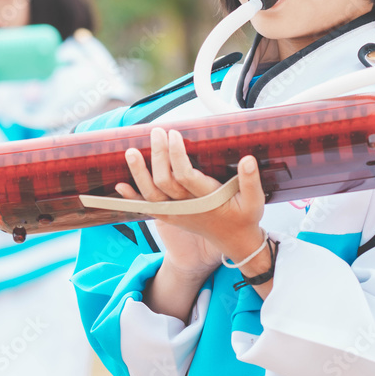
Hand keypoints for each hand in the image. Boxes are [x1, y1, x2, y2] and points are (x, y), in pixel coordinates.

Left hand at [116, 128, 268, 320]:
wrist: (235, 244)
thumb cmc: (244, 219)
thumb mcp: (255, 202)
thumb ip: (251, 181)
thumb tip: (248, 158)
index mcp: (207, 200)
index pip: (185, 175)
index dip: (177, 154)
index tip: (175, 134)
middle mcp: (188, 207)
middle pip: (164, 181)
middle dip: (157, 155)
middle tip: (156, 132)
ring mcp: (177, 213)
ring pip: (151, 194)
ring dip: (139, 173)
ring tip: (130, 151)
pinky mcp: (171, 216)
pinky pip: (147, 207)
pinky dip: (132, 197)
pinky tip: (119, 185)